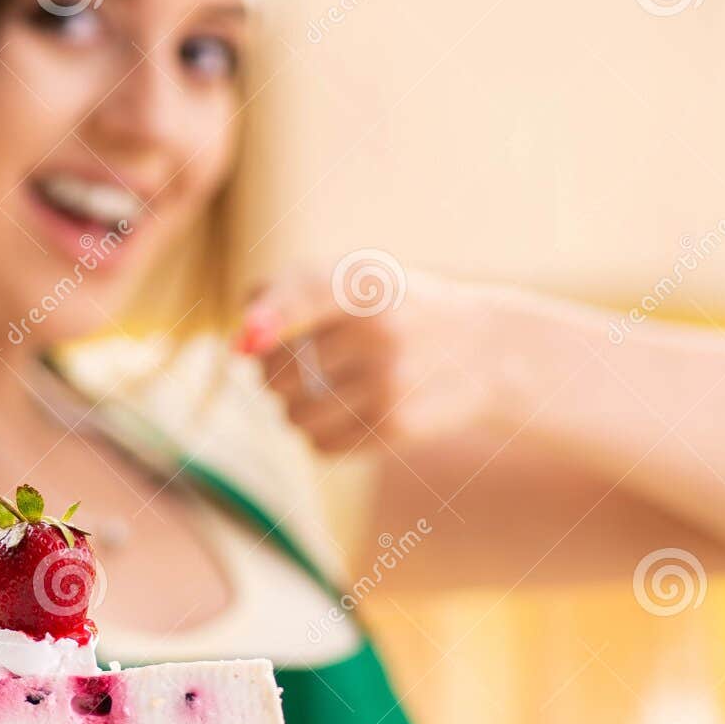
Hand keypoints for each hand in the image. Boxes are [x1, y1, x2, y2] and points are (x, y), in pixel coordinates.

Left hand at [236, 264, 528, 453]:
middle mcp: (380, 330)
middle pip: (279, 369)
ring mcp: (390, 381)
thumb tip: (241, 339)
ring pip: (294, 414)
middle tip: (295, 367)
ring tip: (319, 393)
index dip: (270, 318)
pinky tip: (342, 416)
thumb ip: (293, 291)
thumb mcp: (361, 279)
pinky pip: (321, 444)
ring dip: (291, 411)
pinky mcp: (397, 426)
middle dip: (272, 375)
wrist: (483, 351)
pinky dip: (318, 436)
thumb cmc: (397, 311)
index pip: (308, 292)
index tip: (247, 341)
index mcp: (367, 281)